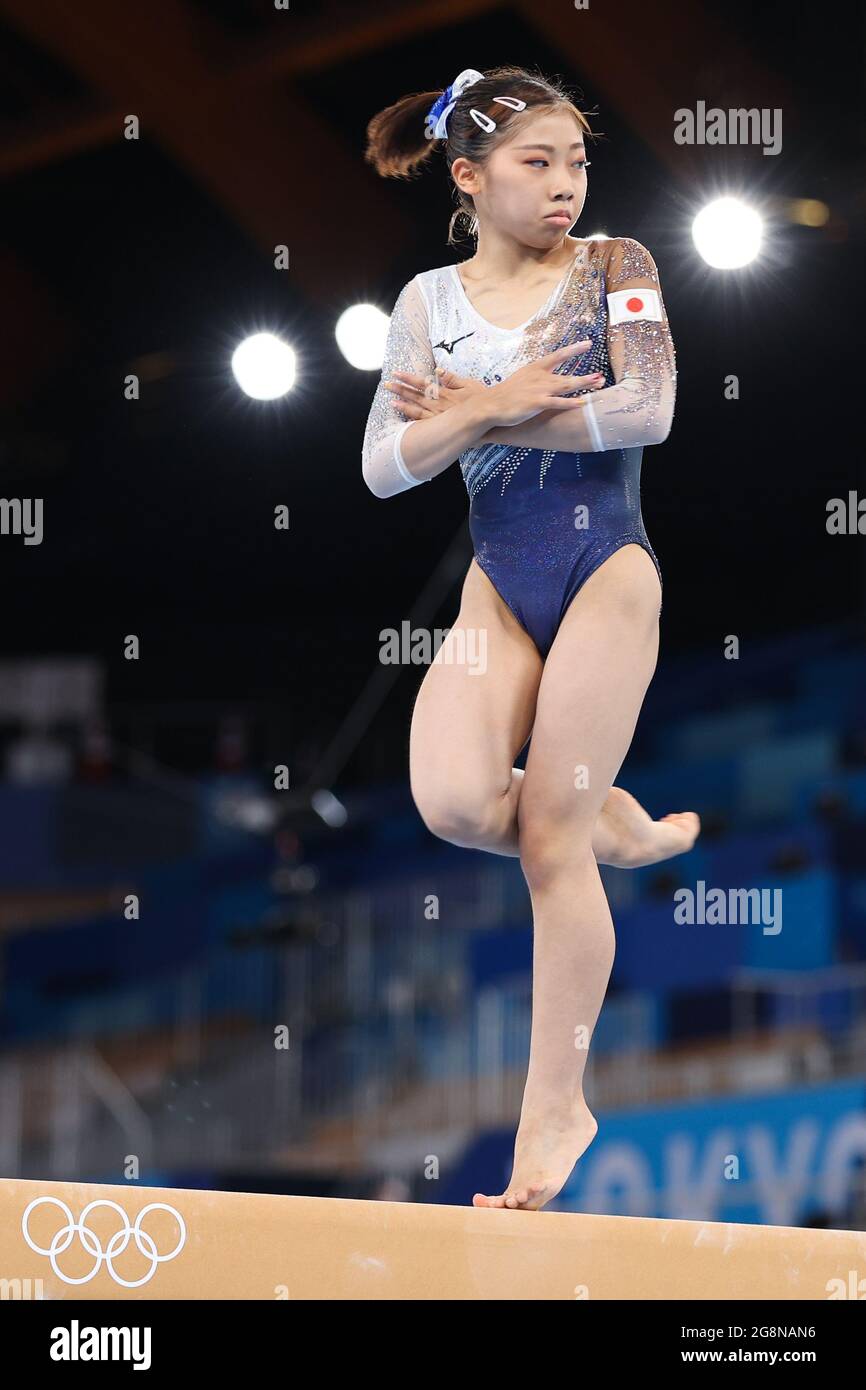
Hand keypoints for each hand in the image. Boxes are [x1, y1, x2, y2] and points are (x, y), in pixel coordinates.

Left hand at [383, 366, 486, 419]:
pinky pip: (425, 425)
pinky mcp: (442, 428)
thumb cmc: (481, 400)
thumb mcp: (469, 384)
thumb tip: (438, 371)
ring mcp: (439, 418)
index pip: (422, 383)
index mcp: (444, 392)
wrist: (490, 420)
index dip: (408, 378)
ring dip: (403, 406)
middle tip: (386, 385)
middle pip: (416, 396)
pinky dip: (413, 421)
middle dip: (400, 390)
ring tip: (391, 402)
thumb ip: (452, 378)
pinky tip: (405, 419)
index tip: (395, 374)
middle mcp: (439, 405)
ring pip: (417, 411)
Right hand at [483, 342, 604, 426]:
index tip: (588, 344)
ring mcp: (538, 389)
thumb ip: (537, 377)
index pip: (558, 355)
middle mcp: (539, 377)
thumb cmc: (506, 394)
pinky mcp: (536, 403)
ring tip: (598, 383)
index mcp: (535, 368)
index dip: (574, 349)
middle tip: (601, 375)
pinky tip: (582, 403)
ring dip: (583, 384)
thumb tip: (548, 377)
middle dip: (585, 376)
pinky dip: (570, 402)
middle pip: (566, 374)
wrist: (490, 404)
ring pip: (566, 386)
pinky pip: (557, 402)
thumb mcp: (522, 378)